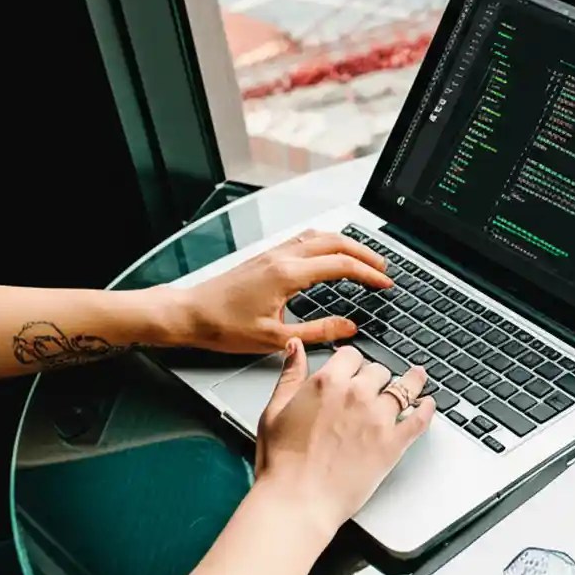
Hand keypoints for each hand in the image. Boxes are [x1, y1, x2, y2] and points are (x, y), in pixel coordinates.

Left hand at [174, 229, 391, 352]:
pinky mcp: (266, 256)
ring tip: (364, 258)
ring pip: (320, 236)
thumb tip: (348, 328)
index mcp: (288, 274)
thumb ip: (318, 332)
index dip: (368, 273)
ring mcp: (273, 253)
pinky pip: (304, 240)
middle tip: (383, 268)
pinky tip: (331, 254)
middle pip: (335, 242)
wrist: (190, 314)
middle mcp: (282, 257)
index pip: (341, 265)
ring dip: (347, 244)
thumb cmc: (223, 326)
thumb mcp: (276, 339)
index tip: (384, 283)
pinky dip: (327, 243)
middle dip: (365, 253)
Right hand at [253, 339, 435, 538]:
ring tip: (417, 379)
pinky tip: (429, 405)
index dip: (353, 363)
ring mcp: (378, 418)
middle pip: (378, 371)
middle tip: (375, 386)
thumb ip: (290, 375)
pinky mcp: (394, 443)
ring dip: (411, 382)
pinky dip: (427, 409)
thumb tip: (295, 348)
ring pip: (404, 388)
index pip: (351, 356)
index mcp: (326, 383)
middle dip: (376, 377)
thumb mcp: (275, 410)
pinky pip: (419, 419)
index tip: (355, 369)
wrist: (298, 500)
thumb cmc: (282, 463)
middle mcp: (356, 395)